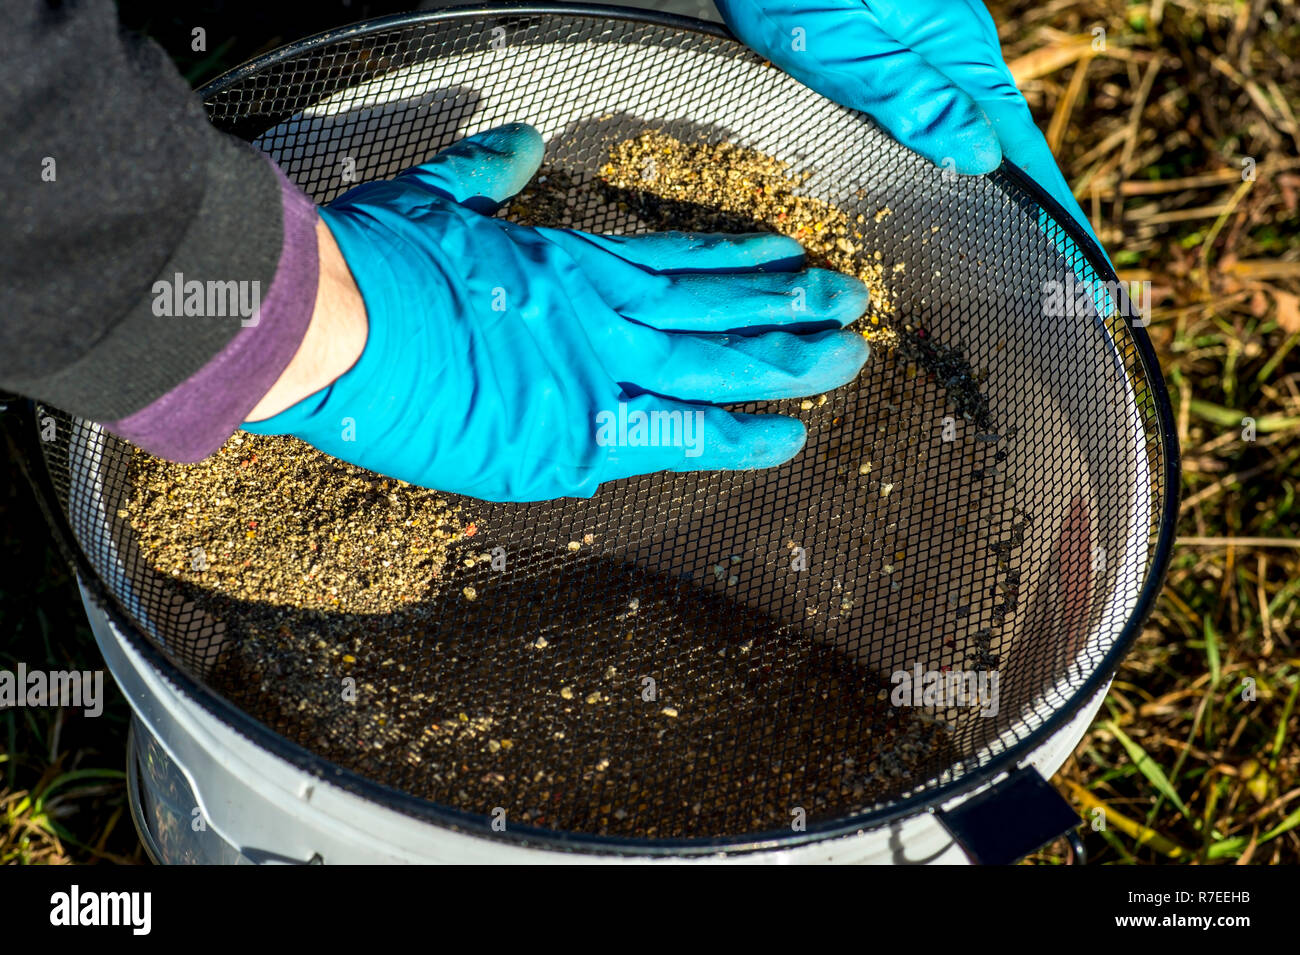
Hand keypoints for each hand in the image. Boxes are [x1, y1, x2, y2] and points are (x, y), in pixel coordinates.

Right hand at [243, 124, 870, 501]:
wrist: (336, 323)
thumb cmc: (375, 263)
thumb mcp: (434, 198)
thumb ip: (484, 174)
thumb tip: (511, 141)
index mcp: (571, 266)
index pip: (679, 265)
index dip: (740, 265)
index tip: (790, 258)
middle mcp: (602, 315)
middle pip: (718, 309)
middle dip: (790, 305)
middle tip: (851, 301)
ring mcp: (600, 373)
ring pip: (720, 364)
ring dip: (788, 359)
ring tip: (849, 351)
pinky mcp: (580, 434)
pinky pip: (682, 435)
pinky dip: (737, 437)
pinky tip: (789, 435)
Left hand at [714, 0, 1099, 244]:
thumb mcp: (842, 42)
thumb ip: (909, 97)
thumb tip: (983, 159)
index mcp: (956, 56)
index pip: (1024, 152)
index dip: (1056, 216)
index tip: (1088, 281)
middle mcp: (955, 53)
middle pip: (1011, 146)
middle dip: (1038, 215)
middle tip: (1061, 291)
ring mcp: (930, 48)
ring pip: (976, 130)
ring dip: (1000, 190)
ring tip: (1016, 254)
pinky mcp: (900, 44)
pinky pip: (944, 114)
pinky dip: (959, 157)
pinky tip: (950, 182)